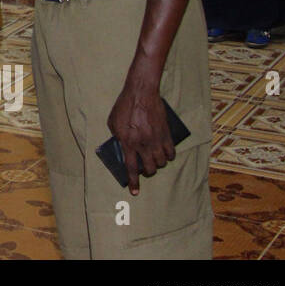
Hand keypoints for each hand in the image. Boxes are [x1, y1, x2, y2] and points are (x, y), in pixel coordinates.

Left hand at [107, 77, 174, 194]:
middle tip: (144, 167)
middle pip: (150, 169)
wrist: (141, 93)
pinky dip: (168, 156)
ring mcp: (156, 140)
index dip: (134, 182)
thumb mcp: (113, 122)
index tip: (135, 192)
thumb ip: (117, 137)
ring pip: (161, 162)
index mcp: (128, 142)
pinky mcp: (166, 134)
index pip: (131, 167)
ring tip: (152, 158)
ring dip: (157, 163)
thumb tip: (123, 148)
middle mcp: (143, 144)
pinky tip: (164, 153)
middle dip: (147, 171)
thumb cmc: (124, 106)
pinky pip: (171, 153)